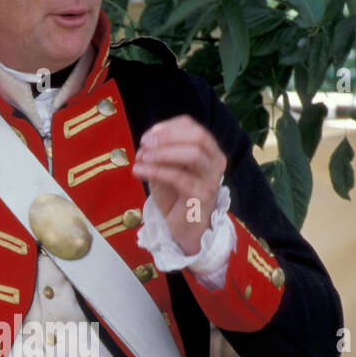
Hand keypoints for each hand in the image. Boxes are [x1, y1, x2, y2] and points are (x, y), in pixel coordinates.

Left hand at [133, 115, 226, 255]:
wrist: (185, 229)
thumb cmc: (175, 197)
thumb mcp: (166, 169)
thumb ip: (160, 154)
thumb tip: (145, 145)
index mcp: (209, 150)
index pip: (191, 126)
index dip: (167, 127)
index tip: (146, 137)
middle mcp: (216, 161)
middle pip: (197, 136)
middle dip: (167, 136)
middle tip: (144, 143)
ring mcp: (212, 178)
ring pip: (193, 154)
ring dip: (163, 152)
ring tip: (142, 157)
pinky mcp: (204, 195)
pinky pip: (179, 177)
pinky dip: (156, 171)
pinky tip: (139, 171)